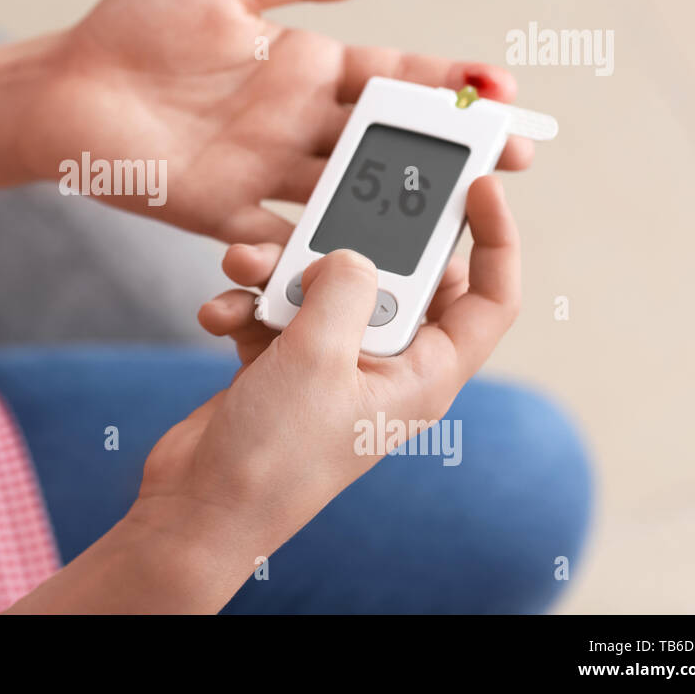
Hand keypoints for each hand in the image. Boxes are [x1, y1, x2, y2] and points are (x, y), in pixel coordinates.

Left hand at [20, 0, 532, 243]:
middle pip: (389, 142)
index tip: (507, 91)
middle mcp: (296, 124)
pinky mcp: (226, 215)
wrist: (63, 90)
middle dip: (453, 151)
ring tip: (459, 219)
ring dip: (402, 206)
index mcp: (304, 67)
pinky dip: (320, 253)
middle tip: (519, 159)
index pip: (394, 77)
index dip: (451, 84)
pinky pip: (282, 240)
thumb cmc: (134, 29)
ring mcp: (266, 173)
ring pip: (349, 195)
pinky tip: (367, 265)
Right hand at [127, 176, 519, 572]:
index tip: (480, 186)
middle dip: (350, 244)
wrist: (198, 506)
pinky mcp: (284, 362)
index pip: (488, 300)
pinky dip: (246, 304)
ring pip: (324, 286)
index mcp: (423, 374)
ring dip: (280, 270)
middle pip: (396, 277)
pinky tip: (218, 314)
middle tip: (325, 214)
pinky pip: (275, 309)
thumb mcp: (317, 359)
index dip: (495, 240)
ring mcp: (332, 364)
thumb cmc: (274, 455)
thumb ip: (343, 287)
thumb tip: (349, 252)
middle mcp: (384, 366)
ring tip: (244, 266)